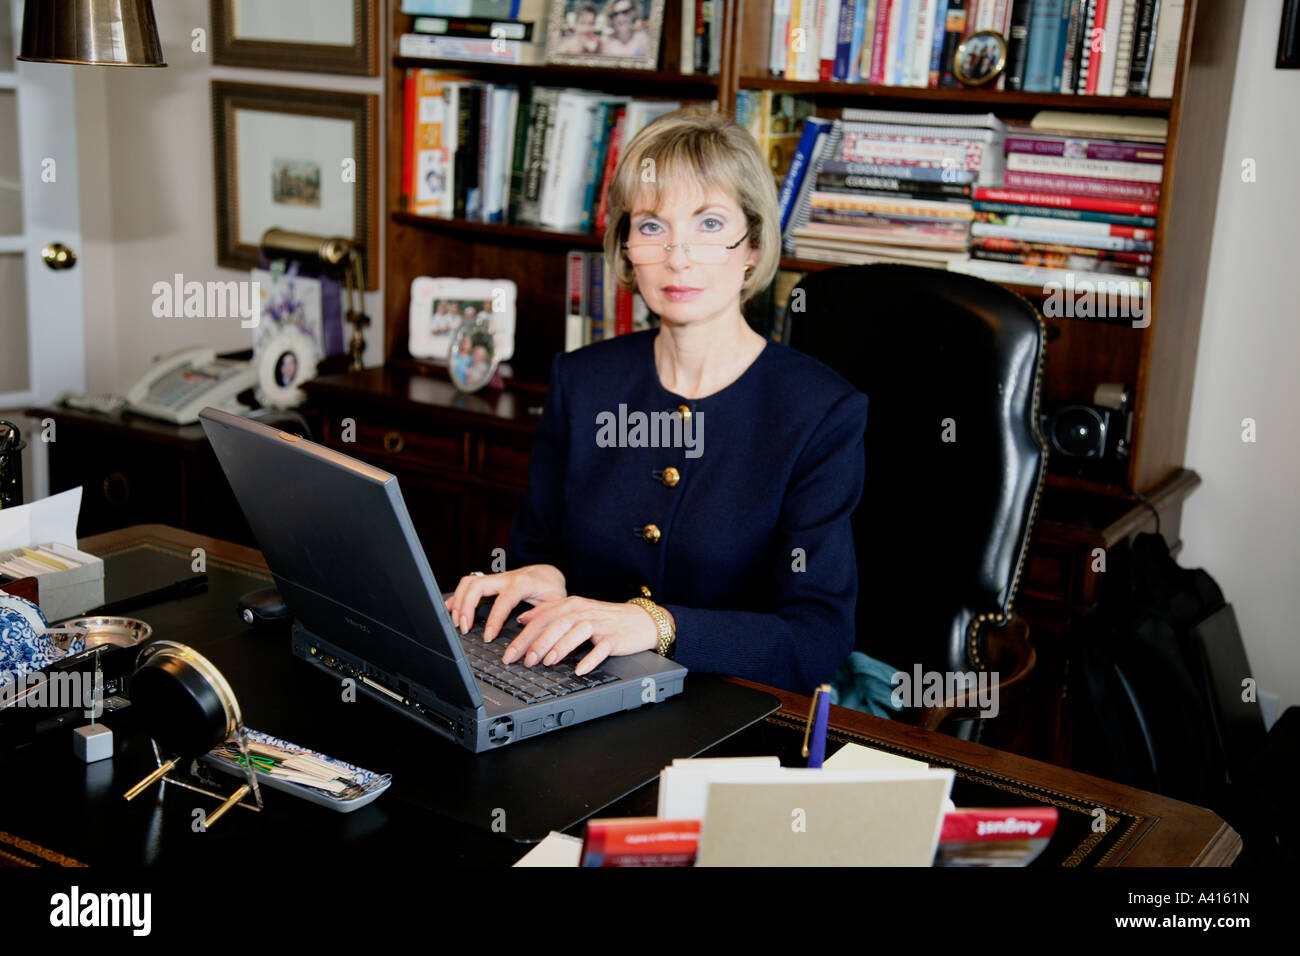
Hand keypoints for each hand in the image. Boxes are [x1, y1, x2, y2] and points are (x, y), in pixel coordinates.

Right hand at [445, 564, 565, 641]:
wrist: (548, 574)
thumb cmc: (551, 589)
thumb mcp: (555, 602)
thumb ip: (542, 612)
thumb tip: (521, 621)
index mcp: (522, 583)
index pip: (503, 601)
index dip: (493, 620)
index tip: (487, 637)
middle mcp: (505, 578)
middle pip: (477, 586)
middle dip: (466, 607)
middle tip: (464, 629)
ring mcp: (495, 578)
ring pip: (468, 582)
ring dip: (458, 602)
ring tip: (457, 623)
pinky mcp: (489, 582)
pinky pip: (467, 584)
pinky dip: (456, 596)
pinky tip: (449, 609)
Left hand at [502, 596, 665, 675]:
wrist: (639, 620)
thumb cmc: (604, 618)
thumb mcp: (576, 611)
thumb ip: (550, 613)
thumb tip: (523, 619)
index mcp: (571, 605)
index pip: (542, 619)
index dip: (524, 636)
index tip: (509, 652)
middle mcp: (584, 612)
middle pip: (556, 625)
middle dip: (537, 643)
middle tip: (524, 661)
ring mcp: (600, 624)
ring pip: (576, 633)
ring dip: (560, 647)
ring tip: (547, 662)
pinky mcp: (615, 637)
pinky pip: (601, 648)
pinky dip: (590, 659)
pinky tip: (580, 669)